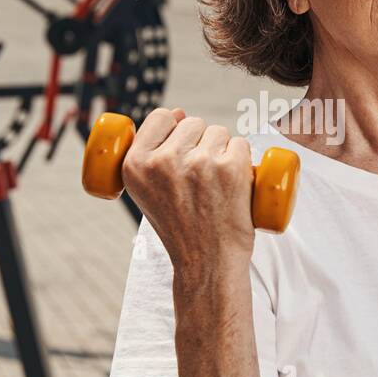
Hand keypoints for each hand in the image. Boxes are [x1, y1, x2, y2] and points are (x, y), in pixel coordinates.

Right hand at [121, 107, 255, 276]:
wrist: (207, 263)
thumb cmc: (182, 228)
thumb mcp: (147, 193)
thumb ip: (153, 155)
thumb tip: (179, 113)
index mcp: (134, 165)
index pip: (160, 117)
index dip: (174, 128)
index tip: (181, 150)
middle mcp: (163, 161)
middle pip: (192, 122)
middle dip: (200, 143)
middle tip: (200, 180)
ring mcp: (198, 163)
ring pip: (219, 132)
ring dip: (222, 151)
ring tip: (216, 185)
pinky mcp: (230, 168)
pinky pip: (241, 144)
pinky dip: (243, 161)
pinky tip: (234, 185)